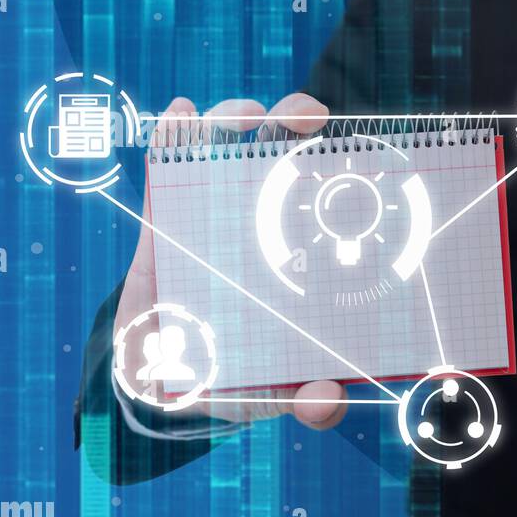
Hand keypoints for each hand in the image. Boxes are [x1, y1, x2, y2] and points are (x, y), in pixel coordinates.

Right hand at [114, 93, 347, 430]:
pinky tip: (179, 115)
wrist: (159, 388)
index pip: (329, 195)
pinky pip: (165, 169)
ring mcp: (210, 217)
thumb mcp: (272, 395)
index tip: (358, 142)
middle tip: (305, 118)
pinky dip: (171, 136)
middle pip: (283, 152)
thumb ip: (304, 401)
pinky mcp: (162, 223)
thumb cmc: (232, 381)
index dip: (345, 161)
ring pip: (225, 147)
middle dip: (296, 119)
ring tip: (242, 118)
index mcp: (299, 253)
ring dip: (234, 118)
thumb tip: (325, 401)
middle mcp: (261, 224)